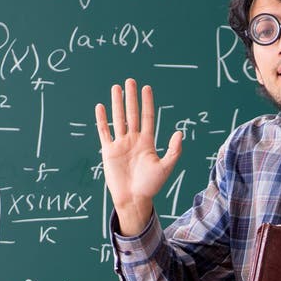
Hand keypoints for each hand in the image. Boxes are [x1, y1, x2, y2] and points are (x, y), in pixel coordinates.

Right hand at [95, 78, 182, 235]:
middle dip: (131, 98)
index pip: (147, 117)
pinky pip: (104, 132)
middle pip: (132, 114)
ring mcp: (120, 144)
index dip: (147, 103)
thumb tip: (179, 132)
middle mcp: (133, 140)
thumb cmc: (151, 185)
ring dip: (116, 104)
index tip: (147, 88)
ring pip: (118, 119)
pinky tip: (101, 107)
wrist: (134, 199)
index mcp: (147, 142)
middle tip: (130, 81)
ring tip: (116, 88)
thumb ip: (173, 151)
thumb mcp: (166, 168)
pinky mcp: (108, 151)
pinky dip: (102, 120)